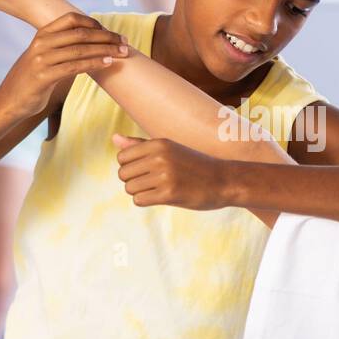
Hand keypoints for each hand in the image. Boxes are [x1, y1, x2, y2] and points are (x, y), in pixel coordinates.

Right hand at [0, 13, 128, 118]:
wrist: (9, 101)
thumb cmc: (32, 80)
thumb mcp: (44, 57)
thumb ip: (61, 47)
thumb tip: (89, 41)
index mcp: (42, 34)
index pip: (71, 19)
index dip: (94, 23)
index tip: (111, 32)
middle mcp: (41, 43)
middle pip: (80, 34)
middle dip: (106, 37)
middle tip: (125, 42)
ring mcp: (41, 59)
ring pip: (80, 50)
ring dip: (105, 50)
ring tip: (123, 53)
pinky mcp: (44, 76)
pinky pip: (75, 67)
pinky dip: (94, 64)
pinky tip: (108, 63)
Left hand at [112, 134, 231, 210]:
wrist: (224, 180)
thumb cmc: (194, 164)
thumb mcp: (169, 149)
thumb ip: (140, 145)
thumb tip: (113, 138)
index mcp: (158, 143)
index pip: (122, 157)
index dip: (130, 167)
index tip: (146, 171)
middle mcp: (159, 157)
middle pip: (123, 174)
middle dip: (133, 181)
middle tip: (152, 183)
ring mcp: (164, 176)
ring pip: (130, 188)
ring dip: (140, 192)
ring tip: (157, 189)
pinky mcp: (169, 194)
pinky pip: (139, 200)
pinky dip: (146, 201)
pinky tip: (160, 197)